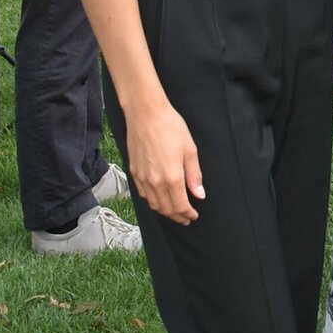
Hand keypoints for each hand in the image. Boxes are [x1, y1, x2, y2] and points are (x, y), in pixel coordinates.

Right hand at [126, 101, 203, 224]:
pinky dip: (152, 201)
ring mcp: (142, 178)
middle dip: (177, 216)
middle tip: (186, 218)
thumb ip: (194, 176)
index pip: (180, 205)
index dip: (187, 214)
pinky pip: (143, 194)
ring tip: (174, 211)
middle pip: (166, 209)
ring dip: (164, 211)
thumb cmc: (170, 127)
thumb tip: (199, 195)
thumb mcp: (190, 150)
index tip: (193, 216)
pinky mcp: (133, 172)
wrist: (146, 114)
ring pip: (153, 204)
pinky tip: (159, 199)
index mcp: (172, 177)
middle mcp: (155, 182)